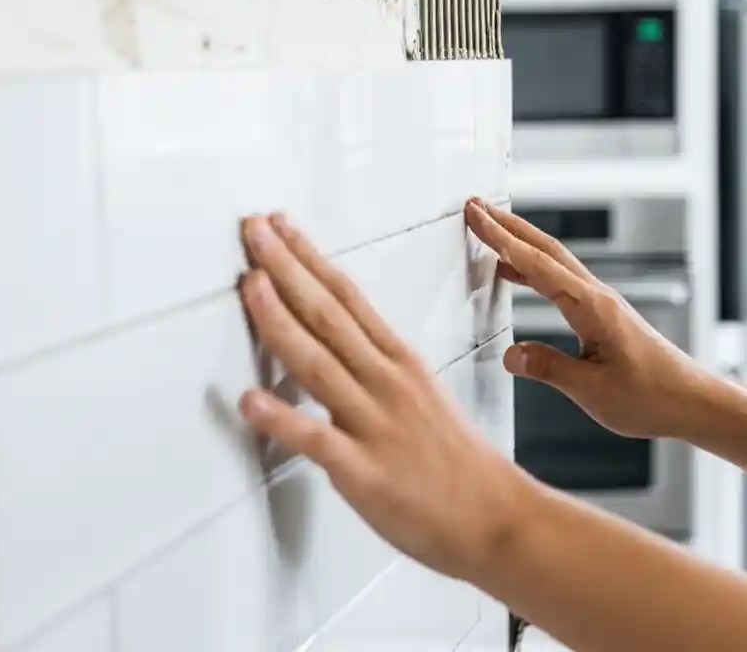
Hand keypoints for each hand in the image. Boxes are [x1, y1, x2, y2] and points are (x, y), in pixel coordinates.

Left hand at [236, 214, 535, 580]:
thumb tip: (339, 351)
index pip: (348, 297)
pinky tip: (249, 401)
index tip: (281, 227)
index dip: (311, 258)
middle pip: (329, 315)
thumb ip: (379, 372)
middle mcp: (388, 383)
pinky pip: (316, 440)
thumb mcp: (424, 397)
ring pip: (319, 363)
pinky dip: (281, 419)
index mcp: (402, 363)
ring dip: (279, 321)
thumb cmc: (459, 465)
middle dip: (287, 268)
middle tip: (254, 230)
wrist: (498, 519)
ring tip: (249, 285)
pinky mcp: (364, 471)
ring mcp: (376, 425)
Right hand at [464, 199, 712, 438]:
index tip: (475, 215)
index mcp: (591, 308)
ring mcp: (602, 303)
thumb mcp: (592, 391)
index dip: (501, 239)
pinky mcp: (604, 315)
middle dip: (508, 226)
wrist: (691, 401)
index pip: (536, 265)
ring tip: (490, 230)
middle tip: (475, 206)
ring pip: (554, 261)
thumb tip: (510, 355)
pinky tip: (518, 275)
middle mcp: (597, 297)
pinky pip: (561, 281)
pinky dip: (534, 270)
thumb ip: (548, 369)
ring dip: (521, 243)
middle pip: (545, 249)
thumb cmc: (650, 397)